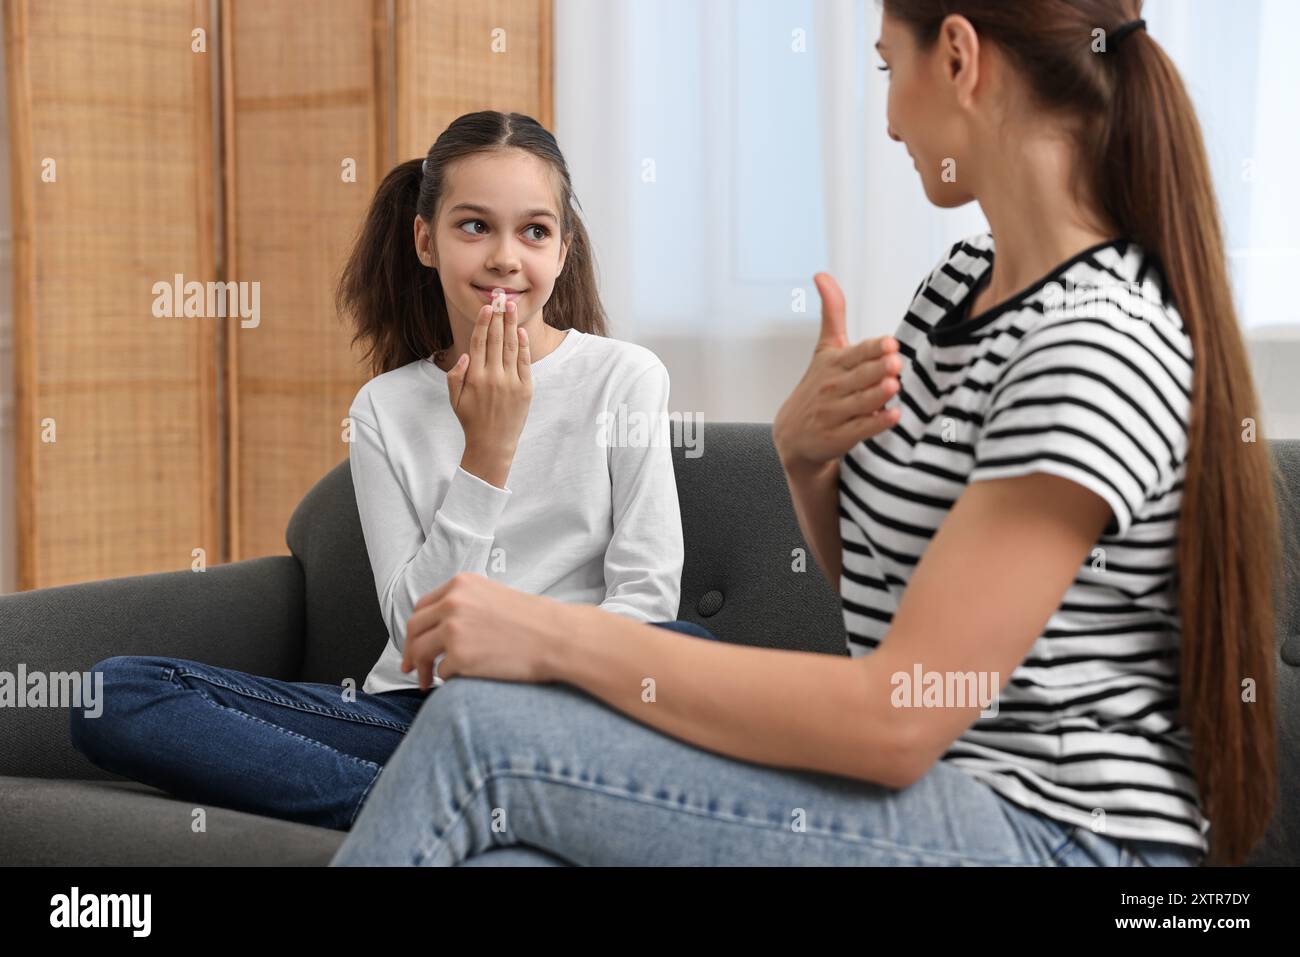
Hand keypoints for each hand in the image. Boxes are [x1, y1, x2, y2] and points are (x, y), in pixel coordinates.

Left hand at [401, 573, 560, 690]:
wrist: (558, 637)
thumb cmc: (534, 621)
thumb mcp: (492, 597)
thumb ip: (463, 604)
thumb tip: (437, 627)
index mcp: (460, 585)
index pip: (421, 607)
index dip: (415, 629)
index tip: (414, 643)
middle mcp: (452, 603)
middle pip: (414, 629)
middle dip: (409, 651)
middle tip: (410, 667)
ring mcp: (454, 630)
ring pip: (420, 652)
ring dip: (421, 670)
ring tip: (426, 682)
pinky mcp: (460, 657)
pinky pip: (442, 672)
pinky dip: (448, 678)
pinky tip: (463, 679)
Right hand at [448, 291, 532, 486]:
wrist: (493, 444)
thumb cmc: (471, 420)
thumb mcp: (454, 399)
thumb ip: (455, 376)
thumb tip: (464, 356)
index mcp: (474, 377)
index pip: (480, 342)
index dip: (484, 322)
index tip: (487, 306)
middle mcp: (493, 377)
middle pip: (497, 339)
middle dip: (499, 316)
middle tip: (501, 297)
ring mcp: (511, 382)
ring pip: (512, 347)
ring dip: (512, 324)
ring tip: (511, 307)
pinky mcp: (525, 389)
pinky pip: (525, 362)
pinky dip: (523, 345)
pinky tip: (520, 331)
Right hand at [773, 272, 902, 471]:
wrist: (793, 434)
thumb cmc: (818, 386)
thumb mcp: (824, 349)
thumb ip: (832, 313)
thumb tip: (822, 274)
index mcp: (833, 363)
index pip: (856, 353)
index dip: (873, 349)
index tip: (889, 343)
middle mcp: (832, 387)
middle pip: (860, 377)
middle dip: (877, 369)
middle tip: (895, 362)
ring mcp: (834, 414)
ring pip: (860, 403)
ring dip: (877, 394)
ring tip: (893, 385)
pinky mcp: (838, 438)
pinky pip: (860, 430)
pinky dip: (876, 424)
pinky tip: (892, 416)